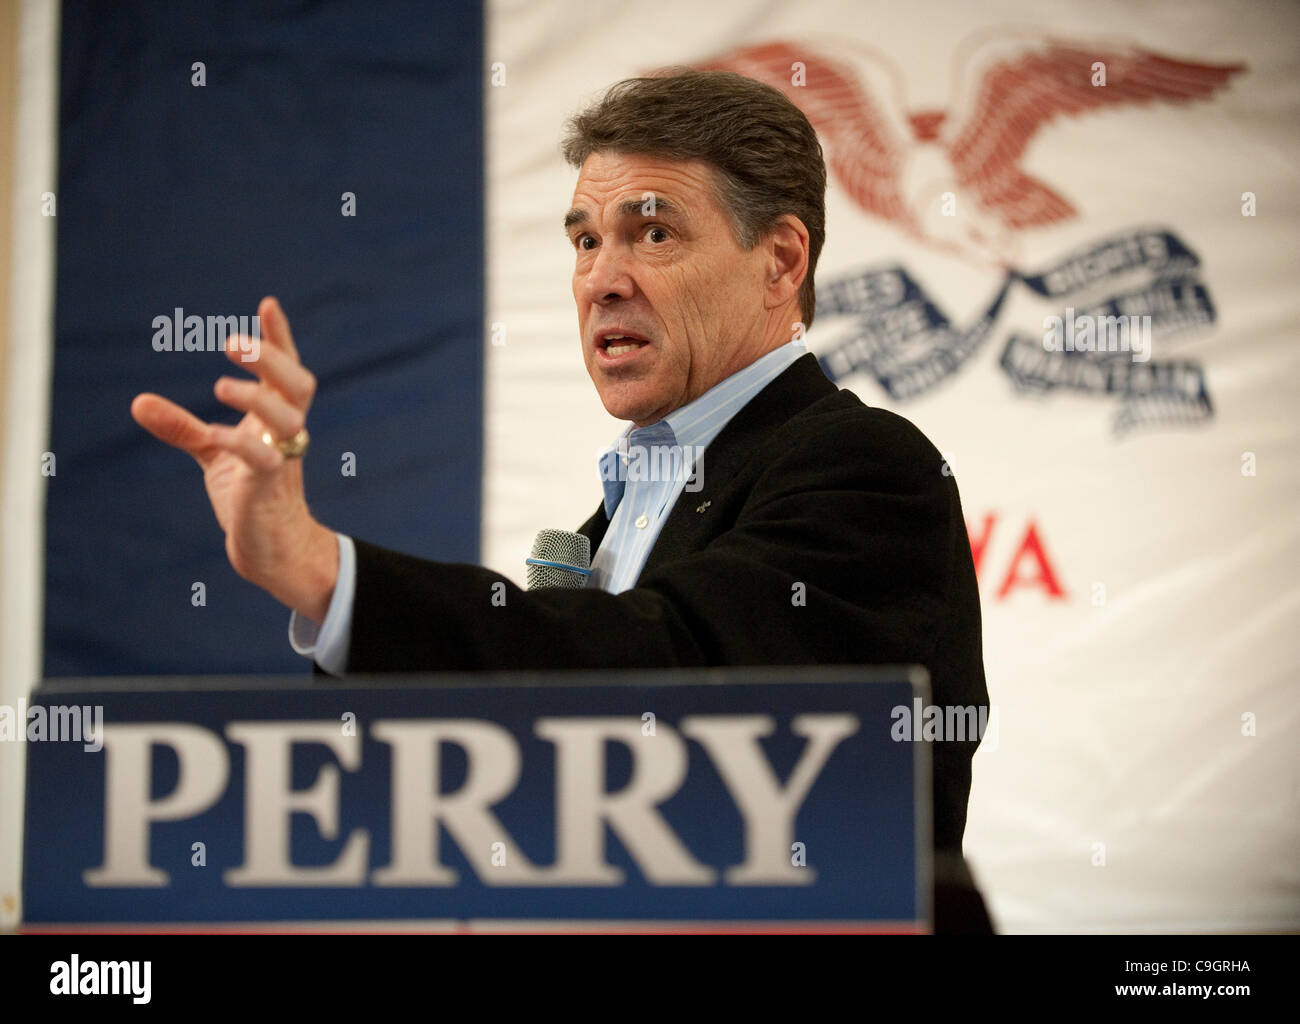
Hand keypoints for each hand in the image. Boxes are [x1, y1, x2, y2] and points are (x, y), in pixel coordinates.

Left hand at [130, 296, 338, 621]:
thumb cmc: (248, 493)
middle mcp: (287, 432)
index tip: (267, 304)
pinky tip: (214, 432)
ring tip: (220, 386)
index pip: (286, 371)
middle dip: (272, 359)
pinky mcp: (270, 487)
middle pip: (298, 385)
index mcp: (277, 418)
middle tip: (233, 341)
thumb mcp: (212, 451)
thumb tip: (138, 401)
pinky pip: (264, 460)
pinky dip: (240, 443)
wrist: (271, 546)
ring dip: (257, 398)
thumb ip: (182, 426)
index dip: (279, 338)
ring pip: (288, 419)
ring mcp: (284, 459)